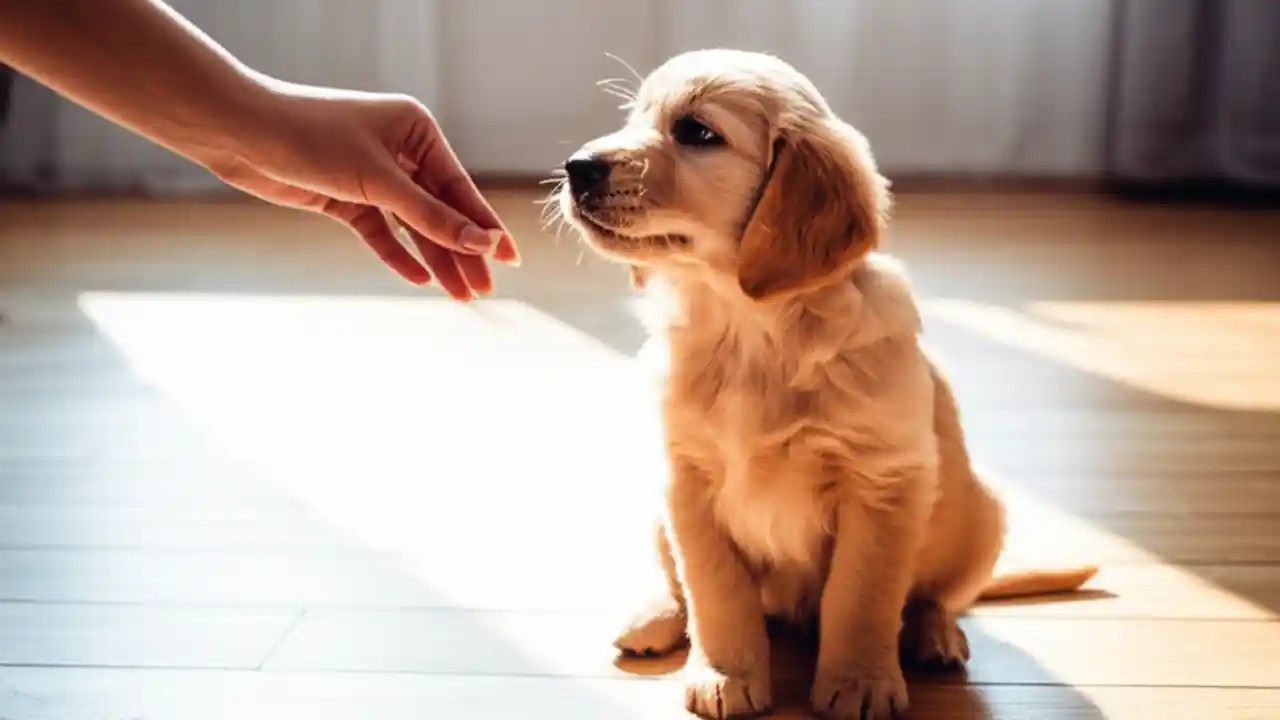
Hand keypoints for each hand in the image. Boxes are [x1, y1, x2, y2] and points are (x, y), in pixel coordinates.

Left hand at [206, 84, 518, 299]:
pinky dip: (397, 254)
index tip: (511, 259)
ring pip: (411, 225)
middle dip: (460, 250)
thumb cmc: (309, 136)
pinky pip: (380, 231)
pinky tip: (419, 279)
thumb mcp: (378, 180)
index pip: (459, 187)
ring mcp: (371, 174)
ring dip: (434, 258)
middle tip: (484, 290)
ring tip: (459, 296)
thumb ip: (431, 216)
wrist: (238, 131)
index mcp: (416, 130)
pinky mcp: (345, 196)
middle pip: (438, 210)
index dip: (485, 226)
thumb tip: (481, 242)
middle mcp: (398, 150)